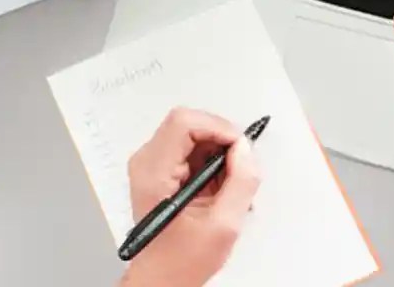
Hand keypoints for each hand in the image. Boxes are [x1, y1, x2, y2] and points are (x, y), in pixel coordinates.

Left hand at [119, 108, 260, 286]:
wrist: (163, 276)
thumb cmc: (183, 260)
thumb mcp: (224, 225)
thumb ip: (241, 182)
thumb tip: (246, 148)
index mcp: (154, 175)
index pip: (184, 123)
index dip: (218, 127)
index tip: (239, 147)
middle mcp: (147, 163)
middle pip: (190, 123)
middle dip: (221, 140)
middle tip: (238, 167)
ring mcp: (152, 164)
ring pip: (193, 132)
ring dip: (218, 152)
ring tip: (227, 184)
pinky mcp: (160, 167)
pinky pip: (191, 146)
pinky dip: (211, 160)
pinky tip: (217, 187)